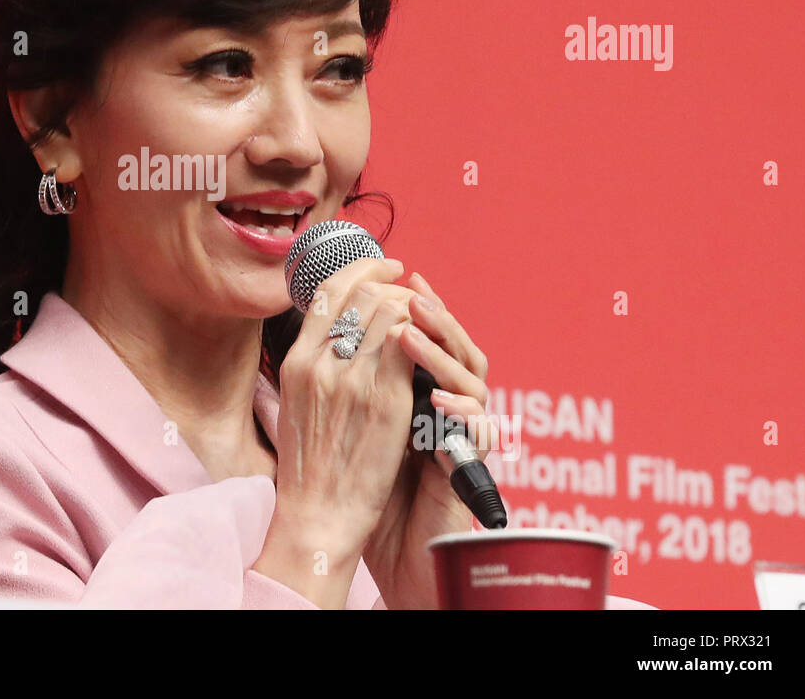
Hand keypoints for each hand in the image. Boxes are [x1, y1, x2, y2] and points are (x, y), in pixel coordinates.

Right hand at [253, 255, 420, 606]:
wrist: (316, 518)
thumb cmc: (309, 471)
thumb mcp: (294, 407)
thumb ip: (312, 370)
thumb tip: (334, 339)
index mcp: (295, 363)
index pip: (328, 294)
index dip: (361, 271)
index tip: (384, 268)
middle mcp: (320, 364)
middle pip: (362, 294)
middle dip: (393, 283)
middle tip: (412, 287)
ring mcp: (354, 381)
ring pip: (390, 313)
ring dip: (414, 308)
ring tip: (426, 317)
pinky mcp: (386, 402)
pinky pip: (410, 347)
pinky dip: (424, 338)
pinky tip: (432, 348)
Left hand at [362, 271, 495, 608]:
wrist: (356, 533)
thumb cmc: (351, 474)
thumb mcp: (349, 413)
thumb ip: (351, 369)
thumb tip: (325, 319)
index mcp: (417, 388)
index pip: (429, 332)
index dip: (414, 300)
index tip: (392, 270)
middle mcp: (445, 405)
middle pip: (459, 345)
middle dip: (436, 314)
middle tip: (414, 288)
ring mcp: (458, 435)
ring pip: (474, 381)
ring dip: (444, 354)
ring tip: (413, 334)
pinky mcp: (463, 468)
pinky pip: (479, 432)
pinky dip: (461, 412)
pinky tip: (437, 400)